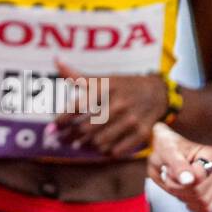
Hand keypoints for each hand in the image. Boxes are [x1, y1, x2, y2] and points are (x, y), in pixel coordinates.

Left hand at [52, 60, 168, 157]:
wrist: (158, 92)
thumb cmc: (124, 85)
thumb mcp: (104, 78)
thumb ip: (78, 76)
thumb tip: (56, 60)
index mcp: (106, 88)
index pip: (78, 106)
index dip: (62, 118)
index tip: (54, 125)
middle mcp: (118, 103)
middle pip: (87, 127)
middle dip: (70, 135)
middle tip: (60, 139)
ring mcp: (131, 119)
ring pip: (101, 140)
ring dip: (86, 144)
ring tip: (78, 144)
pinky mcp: (142, 133)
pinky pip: (118, 149)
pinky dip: (106, 151)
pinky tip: (101, 149)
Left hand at [147, 122, 211, 211]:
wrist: (167, 140)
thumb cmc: (166, 142)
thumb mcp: (166, 149)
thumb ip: (177, 165)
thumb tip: (190, 180)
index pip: (198, 178)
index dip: (176, 178)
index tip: (165, 167)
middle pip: (199, 192)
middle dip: (176, 187)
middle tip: (165, 172)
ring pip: (202, 201)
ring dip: (180, 193)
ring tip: (173, 177)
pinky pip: (206, 207)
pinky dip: (190, 203)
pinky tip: (181, 192)